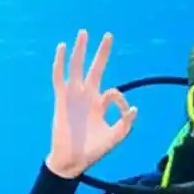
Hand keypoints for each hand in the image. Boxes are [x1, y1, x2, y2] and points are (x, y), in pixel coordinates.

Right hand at [46, 30, 137, 178]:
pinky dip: (60, 62)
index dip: (122, 100)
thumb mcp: (115, 136)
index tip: (125, 112)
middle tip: (108, 35)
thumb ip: (126, 123)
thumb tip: (134, 107)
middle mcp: (87, 96)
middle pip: (95, 69)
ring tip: (84, 33)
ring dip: (80, 50)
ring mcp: (74, 96)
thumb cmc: (93, 150)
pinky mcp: (62, 99)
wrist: (72, 161)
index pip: (114, 92)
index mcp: (100, 105)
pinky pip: (59, 77)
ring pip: (77, 68)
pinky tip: (62, 47)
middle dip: (102, 53)